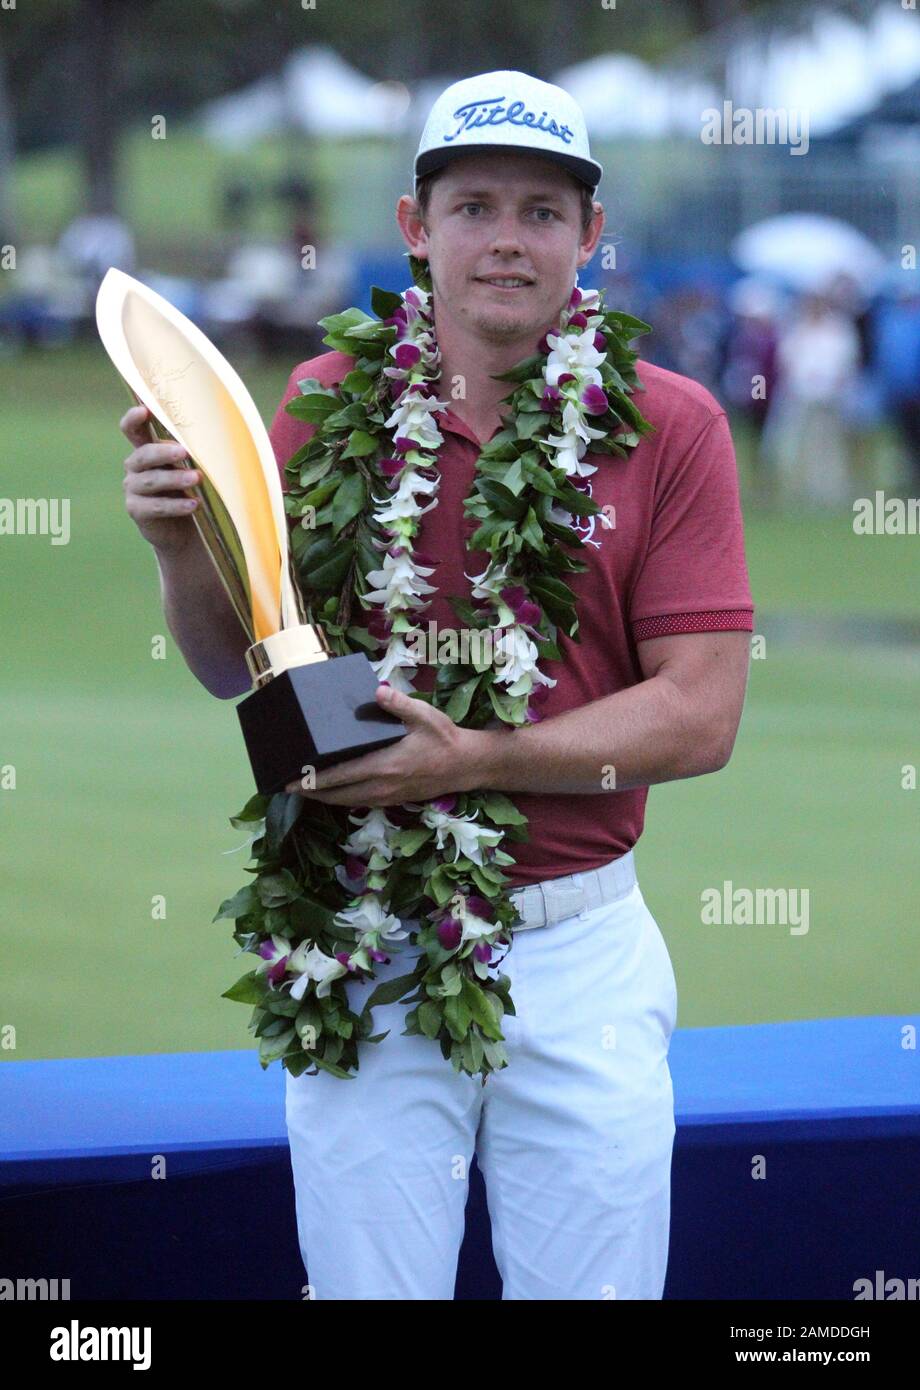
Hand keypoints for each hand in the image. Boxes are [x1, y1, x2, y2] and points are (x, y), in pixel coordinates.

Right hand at [120, 404, 200, 556]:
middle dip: (163, 452)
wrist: (182, 531)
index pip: (132, 430)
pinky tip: (194, 505)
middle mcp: (135, 467)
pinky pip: (156, 506)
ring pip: (152, 481)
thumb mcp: (189, 470)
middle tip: (184, 452)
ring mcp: (133, 489)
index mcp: (146, 451)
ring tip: (197, 478)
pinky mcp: (136, 510)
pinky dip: (176, 505)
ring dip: (175, 479)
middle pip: (143, 455)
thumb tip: (216, 441)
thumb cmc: (187, 491)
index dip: (133, 419)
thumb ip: (192, 456)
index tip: (144, 410)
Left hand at [284, 684, 486, 806]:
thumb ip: (399, 703)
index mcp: (385, 765)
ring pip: (348, 802)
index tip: (292, 780)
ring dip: (326, 798)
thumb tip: (377, 690)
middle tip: (288, 786)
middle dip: (312, 792)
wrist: (467, 765)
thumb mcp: (424, 715)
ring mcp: (388, 796)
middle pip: (338, 795)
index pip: (341, 776)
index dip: (314, 780)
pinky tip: (336, 793)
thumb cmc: (444, 738)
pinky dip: (344, 799)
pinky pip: (362, 803)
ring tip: (306, 790)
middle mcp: (382, 785)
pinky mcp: (394, 800)